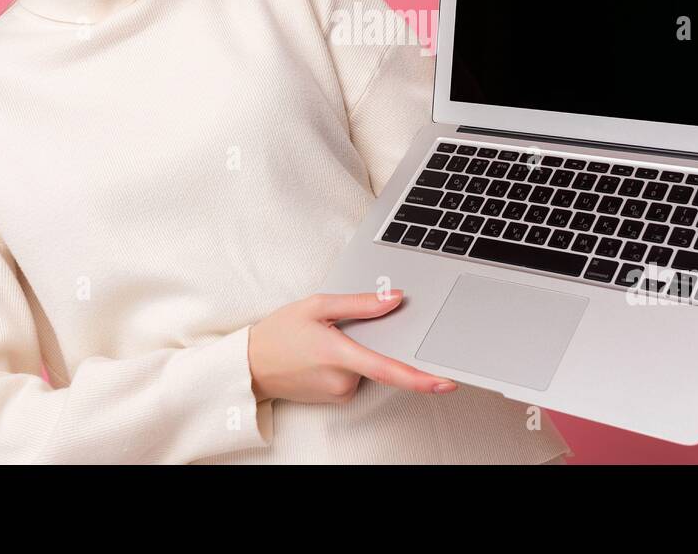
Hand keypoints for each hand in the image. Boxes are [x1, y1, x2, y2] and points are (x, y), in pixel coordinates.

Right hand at [248, 291, 457, 403]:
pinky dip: (349, 362)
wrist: (251, 365)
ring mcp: (340, 393)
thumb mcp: (318, 305)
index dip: (420, 378)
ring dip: (357, 351)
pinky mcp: (337, 398)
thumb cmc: (280, 333)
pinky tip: (325, 354)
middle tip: (336, 329)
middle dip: (370, 339)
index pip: (388, 370)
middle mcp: (342, 379)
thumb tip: (395, 298)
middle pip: (379, 358)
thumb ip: (361, 303)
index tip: (446, 382)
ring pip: (368, 367)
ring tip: (324, 341)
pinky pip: (357, 376)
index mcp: (339, 354)